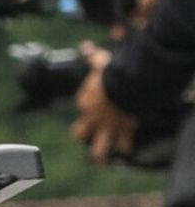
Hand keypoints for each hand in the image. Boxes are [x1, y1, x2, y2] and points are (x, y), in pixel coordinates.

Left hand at [71, 44, 137, 163]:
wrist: (125, 86)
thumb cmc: (110, 71)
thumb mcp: (98, 61)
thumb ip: (92, 56)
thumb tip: (86, 47)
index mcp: (84, 101)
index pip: (82, 107)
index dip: (88, 106)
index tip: (96, 102)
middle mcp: (92, 118)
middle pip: (79, 135)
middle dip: (83, 136)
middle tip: (90, 136)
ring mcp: (107, 128)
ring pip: (99, 151)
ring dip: (101, 155)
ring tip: (102, 160)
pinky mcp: (123, 132)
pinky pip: (124, 147)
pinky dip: (126, 147)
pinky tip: (127, 148)